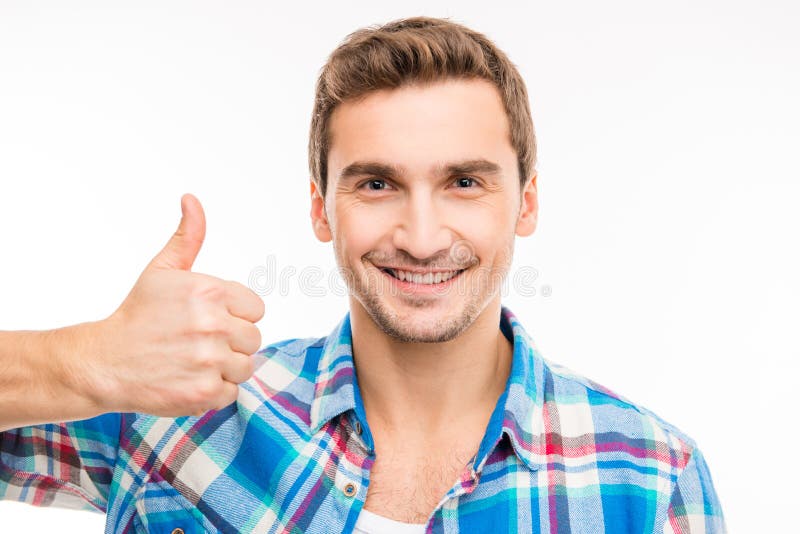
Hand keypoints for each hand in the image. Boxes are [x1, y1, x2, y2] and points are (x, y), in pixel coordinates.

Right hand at [82, 194, 263, 416]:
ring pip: (246, 366)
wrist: (104, 362)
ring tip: (193, 361)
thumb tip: (192, 200)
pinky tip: (189, 380)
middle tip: (197, 343)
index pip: (256, 309)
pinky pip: (232, 392)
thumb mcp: (162, 270)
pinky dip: (213, 391)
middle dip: (231, 342)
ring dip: (225, 368)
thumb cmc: (137, 315)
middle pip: (253, 339)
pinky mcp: (205, 392)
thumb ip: (187, 237)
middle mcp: (214, 325)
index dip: (235, 316)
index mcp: (210, 292)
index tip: (208, 321)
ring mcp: (210, 360)